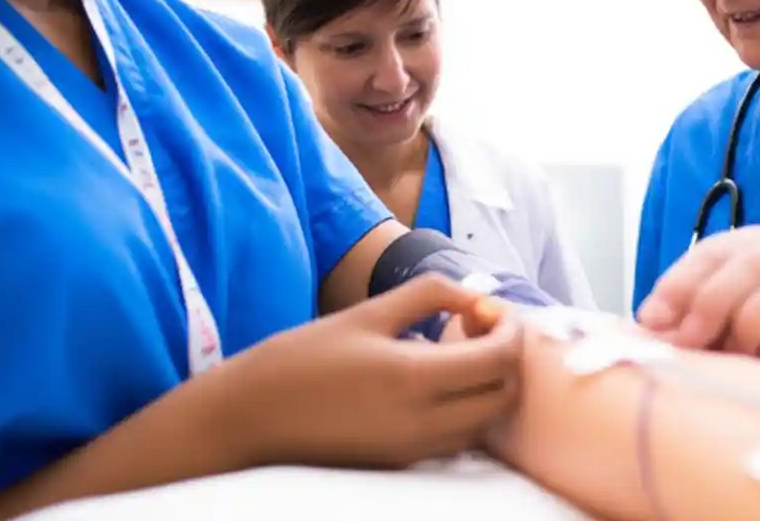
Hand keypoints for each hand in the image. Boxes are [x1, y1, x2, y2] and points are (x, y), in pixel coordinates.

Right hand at [230, 274, 521, 468]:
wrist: (249, 417)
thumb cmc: (302, 357)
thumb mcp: (368, 312)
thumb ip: (431, 295)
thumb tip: (477, 295)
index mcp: (414, 378)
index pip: (501, 359)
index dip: (510, 330)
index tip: (491, 310)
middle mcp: (423, 423)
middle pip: (504, 396)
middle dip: (507, 359)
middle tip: (480, 330)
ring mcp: (413, 450)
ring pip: (485, 422)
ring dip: (488, 386)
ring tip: (456, 353)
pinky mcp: (401, 464)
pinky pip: (455, 438)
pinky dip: (464, 409)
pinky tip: (434, 381)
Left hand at [635, 226, 759, 387]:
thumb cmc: (754, 348)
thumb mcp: (707, 331)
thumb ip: (677, 323)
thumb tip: (645, 327)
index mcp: (750, 249)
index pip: (713, 252)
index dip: (680, 284)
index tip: (653, 320)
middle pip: (755, 261)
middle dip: (714, 302)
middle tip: (692, 342)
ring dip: (756, 327)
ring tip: (742, 357)